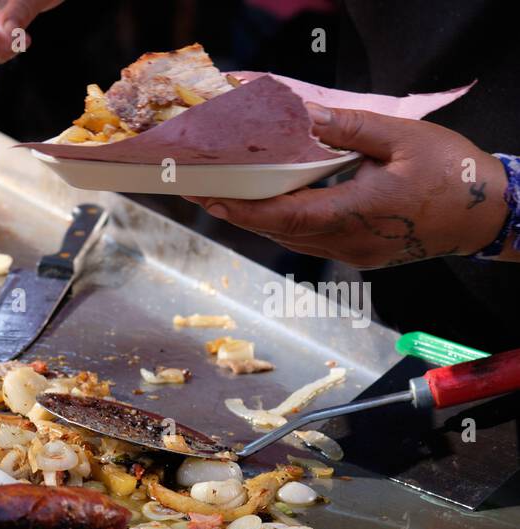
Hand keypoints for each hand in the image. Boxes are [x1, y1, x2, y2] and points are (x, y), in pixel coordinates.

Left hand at [187, 104, 511, 267]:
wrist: (486, 213)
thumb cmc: (452, 173)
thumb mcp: (401, 139)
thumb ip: (348, 130)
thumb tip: (303, 117)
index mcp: (355, 215)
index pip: (283, 216)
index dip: (242, 208)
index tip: (210, 195)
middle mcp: (347, 244)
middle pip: (277, 231)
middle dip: (235, 211)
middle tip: (199, 191)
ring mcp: (352, 253)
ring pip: (290, 238)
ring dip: (255, 219)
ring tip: (222, 195)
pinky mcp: (358, 253)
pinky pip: (309, 239)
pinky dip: (283, 222)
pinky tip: (268, 204)